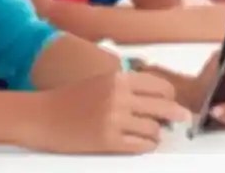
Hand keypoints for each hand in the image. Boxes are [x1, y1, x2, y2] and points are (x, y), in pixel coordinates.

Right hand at [29, 71, 189, 154]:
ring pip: (154, 128)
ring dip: (158, 132)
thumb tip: (159, 97)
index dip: (171, 96)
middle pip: (163, 106)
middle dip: (176, 114)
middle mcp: (119, 97)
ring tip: (155, 133)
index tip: (173, 101)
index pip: (160, 86)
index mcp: (119, 79)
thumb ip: (129, 86)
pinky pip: (140, 145)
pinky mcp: (107, 141)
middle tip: (182, 119)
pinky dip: (147, 145)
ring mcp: (114, 119)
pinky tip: (145, 143)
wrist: (42, 116)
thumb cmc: (71, 99)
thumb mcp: (102, 81)